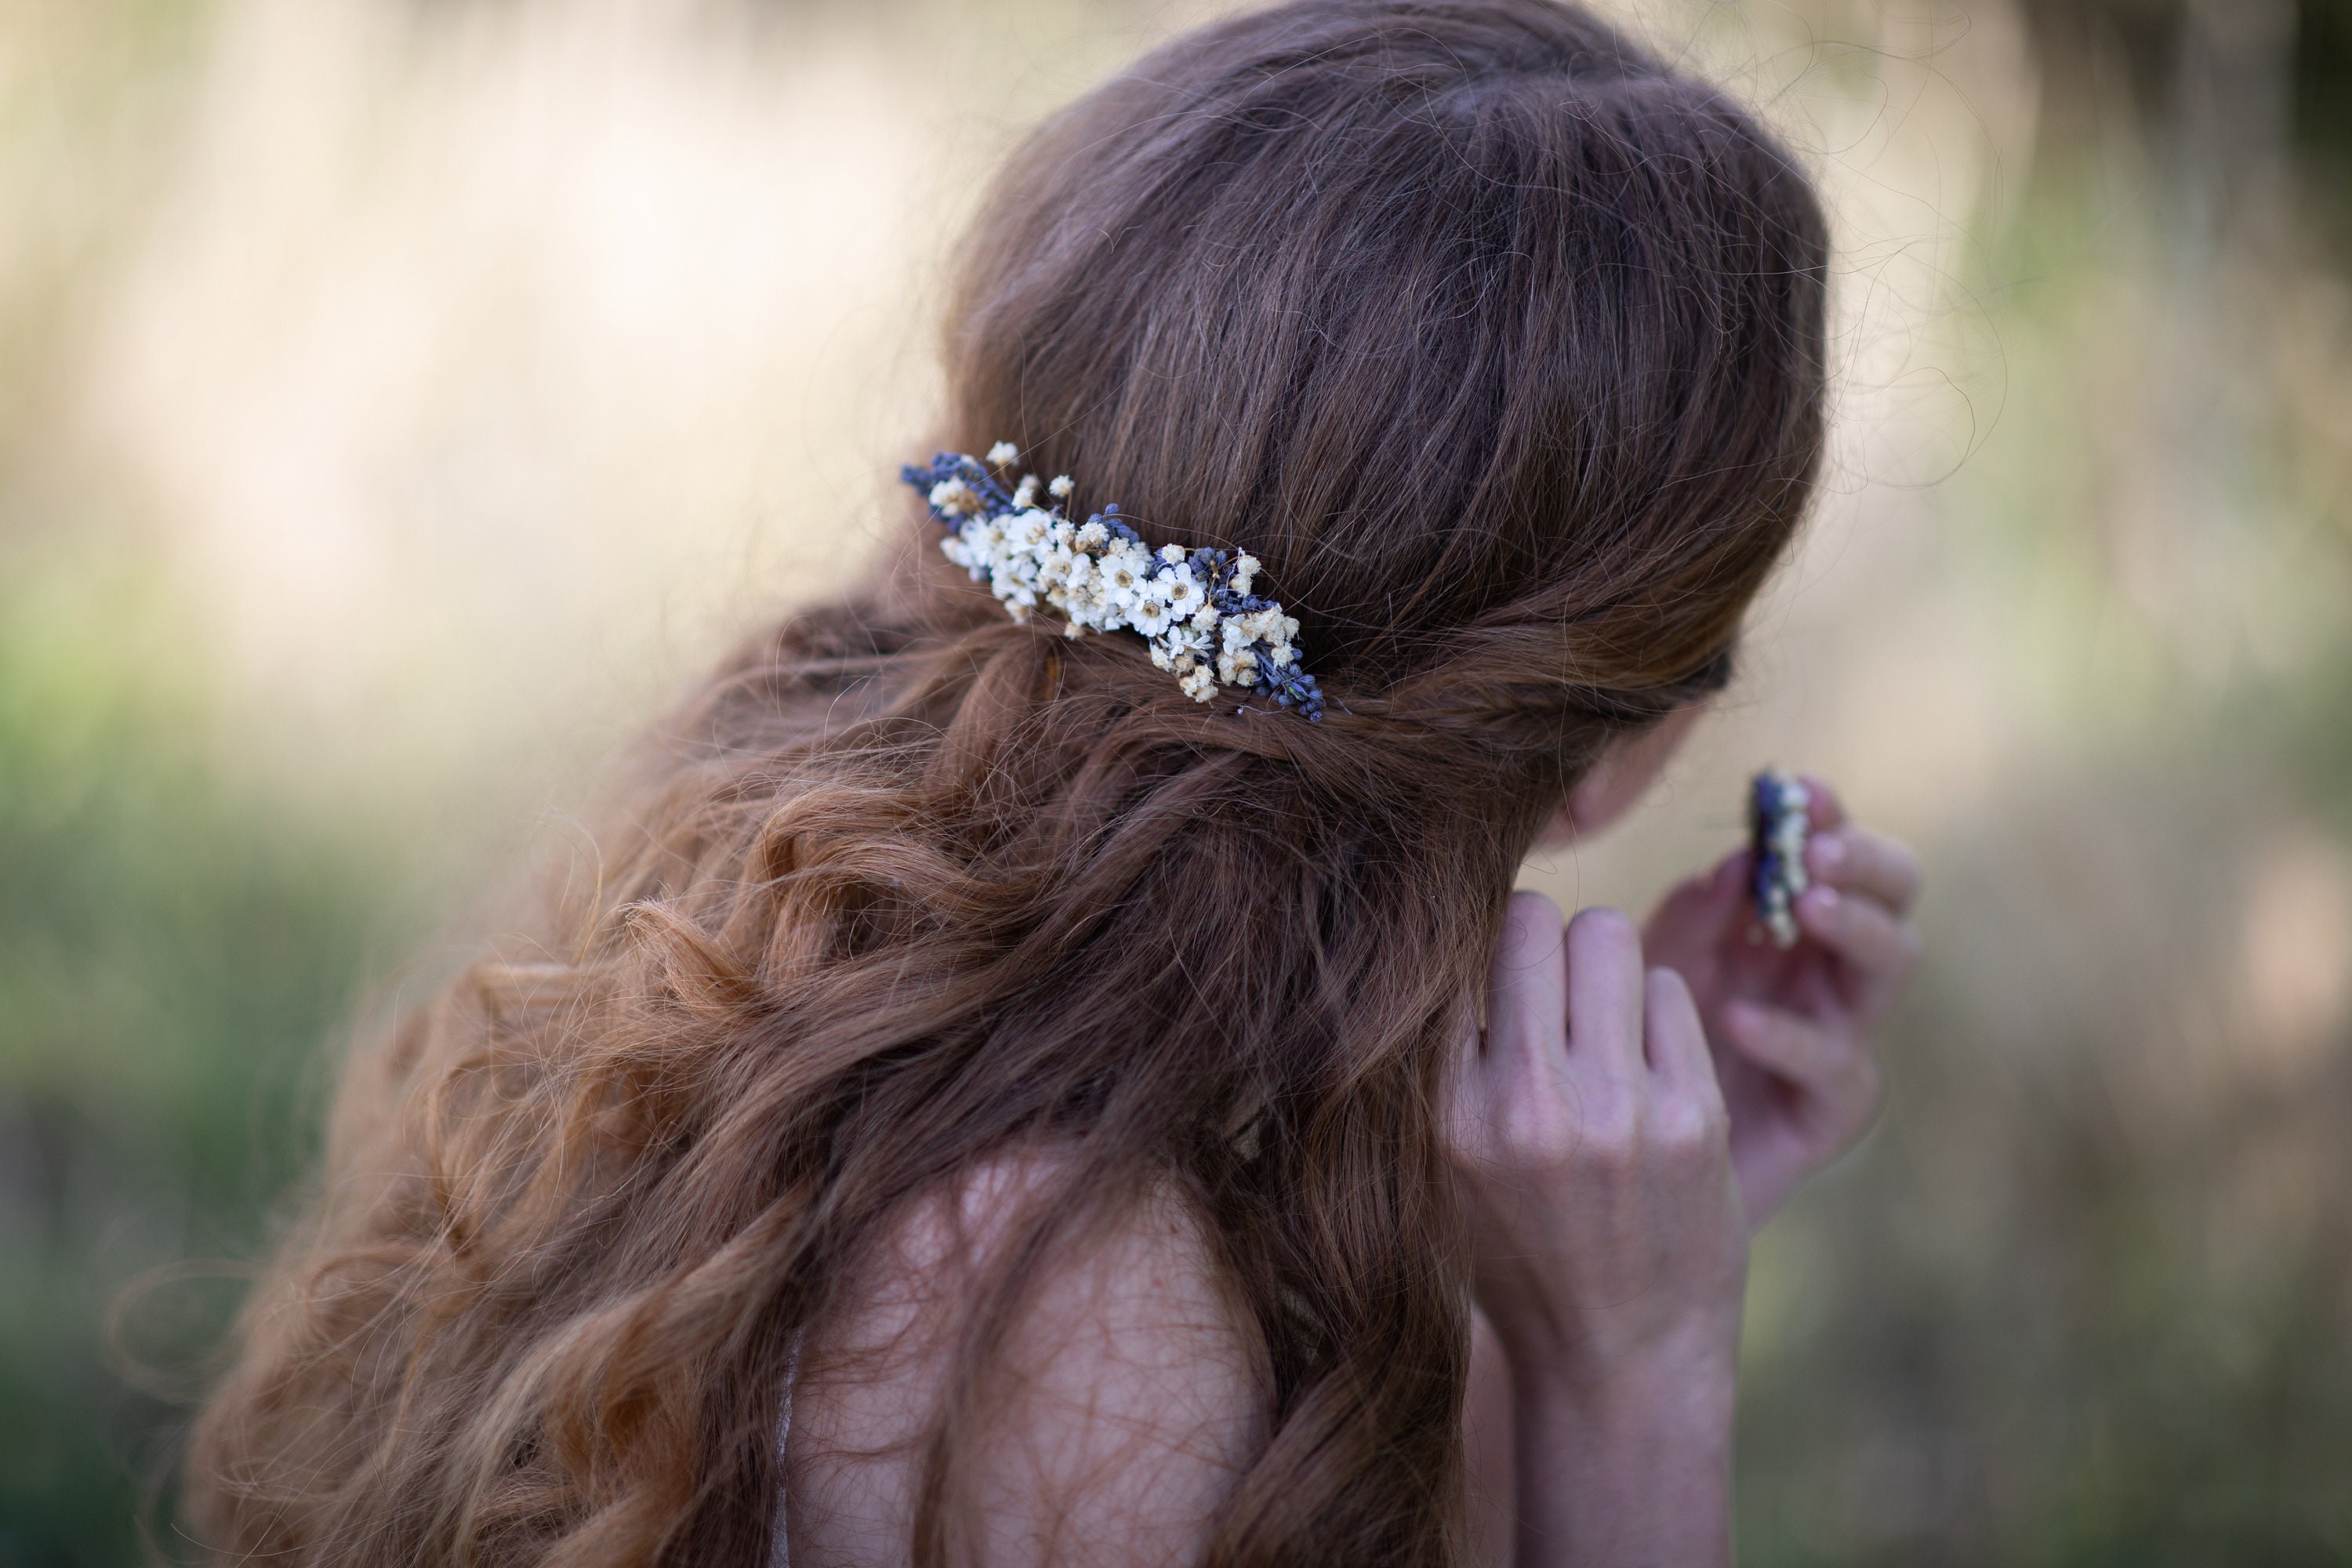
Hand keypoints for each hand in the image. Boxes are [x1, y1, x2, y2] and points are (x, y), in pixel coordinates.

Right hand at [1446, 894, 1746, 1388]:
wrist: (1617, 1360)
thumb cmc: (1517, 1253)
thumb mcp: (1439, 1170)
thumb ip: (1433, 1066)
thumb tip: (1440, 933)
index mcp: (1444, 1117)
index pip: (1448, 957)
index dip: (1470, 953)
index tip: (1487, 982)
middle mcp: (1525, 1107)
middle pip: (1532, 921)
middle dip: (1540, 941)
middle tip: (1548, 986)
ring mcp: (1616, 1110)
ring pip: (1607, 937)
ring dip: (1601, 965)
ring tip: (1597, 1017)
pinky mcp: (1693, 1116)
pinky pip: (1669, 991)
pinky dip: (1653, 1012)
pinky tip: (1642, 1065)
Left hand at [1642, 775, 1920, 1227]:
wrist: (1624, 1174)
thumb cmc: (1631, 1049)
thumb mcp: (1646, 968)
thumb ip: (1688, 918)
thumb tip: (1735, 860)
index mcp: (1788, 922)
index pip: (1834, 849)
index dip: (1826, 813)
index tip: (1796, 787)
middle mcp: (1827, 970)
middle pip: (1893, 895)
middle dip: (1864, 862)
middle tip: (1817, 851)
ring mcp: (1840, 1034)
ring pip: (1892, 964)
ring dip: (1853, 925)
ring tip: (1802, 904)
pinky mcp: (1830, 1108)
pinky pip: (1838, 1066)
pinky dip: (1790, 1036)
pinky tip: (1736, 1019)